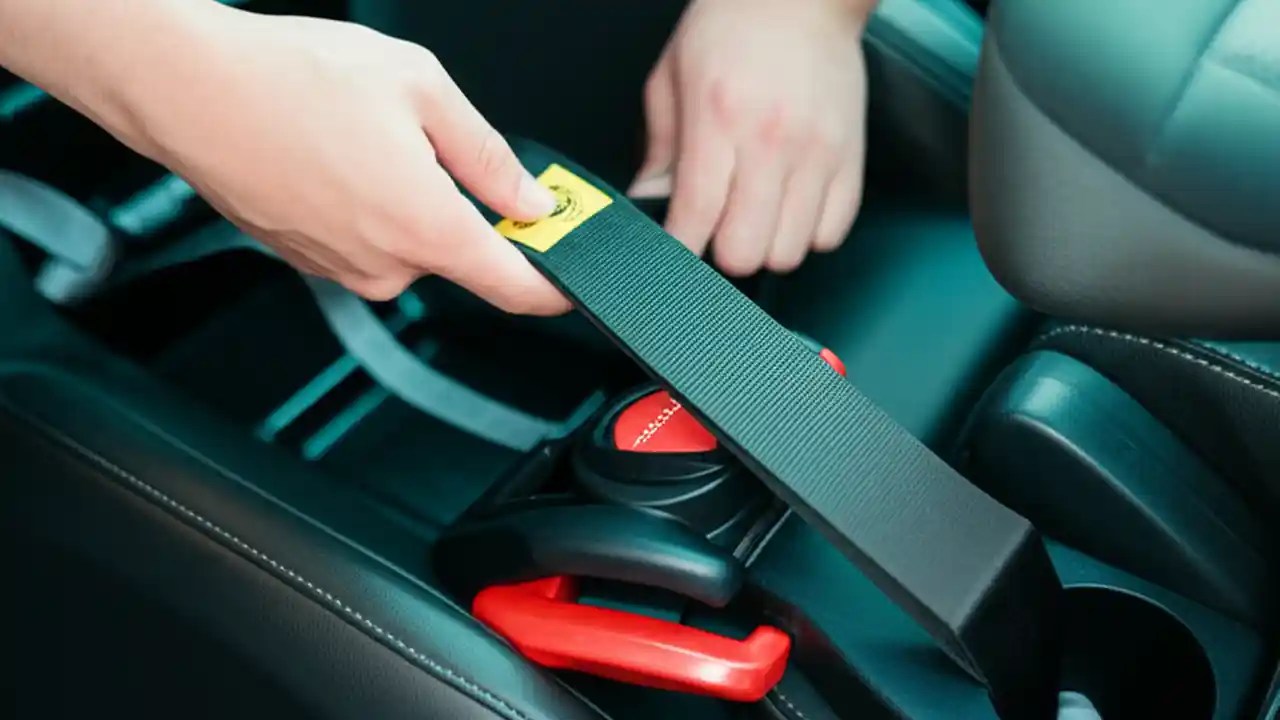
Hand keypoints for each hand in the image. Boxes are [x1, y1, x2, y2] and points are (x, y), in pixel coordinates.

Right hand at [99, 6, 568, 311]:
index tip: (574, 280)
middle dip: (467, 211)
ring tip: (372, 138)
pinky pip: (363, 239)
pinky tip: (340, 154)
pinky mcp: (307, 258)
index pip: (517, 288)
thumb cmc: (291, 80)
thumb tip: (527, 198)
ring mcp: (341, 267)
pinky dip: (369, 205)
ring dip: (412, 203)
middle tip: (443, 148)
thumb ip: (487, 155)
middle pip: (460, 256)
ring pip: (408, 244)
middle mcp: (386, 265)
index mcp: (428, 230)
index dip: (556, 288)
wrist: (186, 89)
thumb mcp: (421, 89)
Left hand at [631, 0, 871, 275]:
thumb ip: (658, 149)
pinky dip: (809, 233)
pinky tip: (790, 207)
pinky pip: (832, 233)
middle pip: (748, 252)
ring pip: (792, 252)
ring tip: (756, 216)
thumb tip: (647, 201)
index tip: (676, 251)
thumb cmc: (731, 28)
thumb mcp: (672, 79)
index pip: (697, 219)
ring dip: (768, 245)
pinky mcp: (851, 159)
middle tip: (719, 229)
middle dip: (726, 253)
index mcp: (718, 121)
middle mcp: (771, 143)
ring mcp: (817, 154)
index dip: (681, 249)